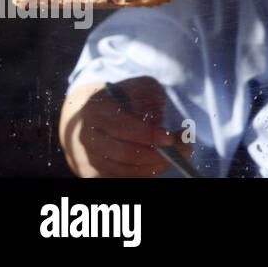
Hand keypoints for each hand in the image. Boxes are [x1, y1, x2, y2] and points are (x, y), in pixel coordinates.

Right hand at [59, 77, 180, 176]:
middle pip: (123, 154)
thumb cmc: (119, 98)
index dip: (147, 135)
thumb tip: (158, 125)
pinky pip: (121, 179)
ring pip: (124, 171)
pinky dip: (144, 173)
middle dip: (157, 154)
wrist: (83, 114)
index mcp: (95, 110)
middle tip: (184, 149)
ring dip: (155, 166)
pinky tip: (160, 163)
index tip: (170, 138)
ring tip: (177, 155)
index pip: (121, 126)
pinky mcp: (91, 174)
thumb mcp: (137, 87)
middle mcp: (86, 137)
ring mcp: (87, 158)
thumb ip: (148, 101)